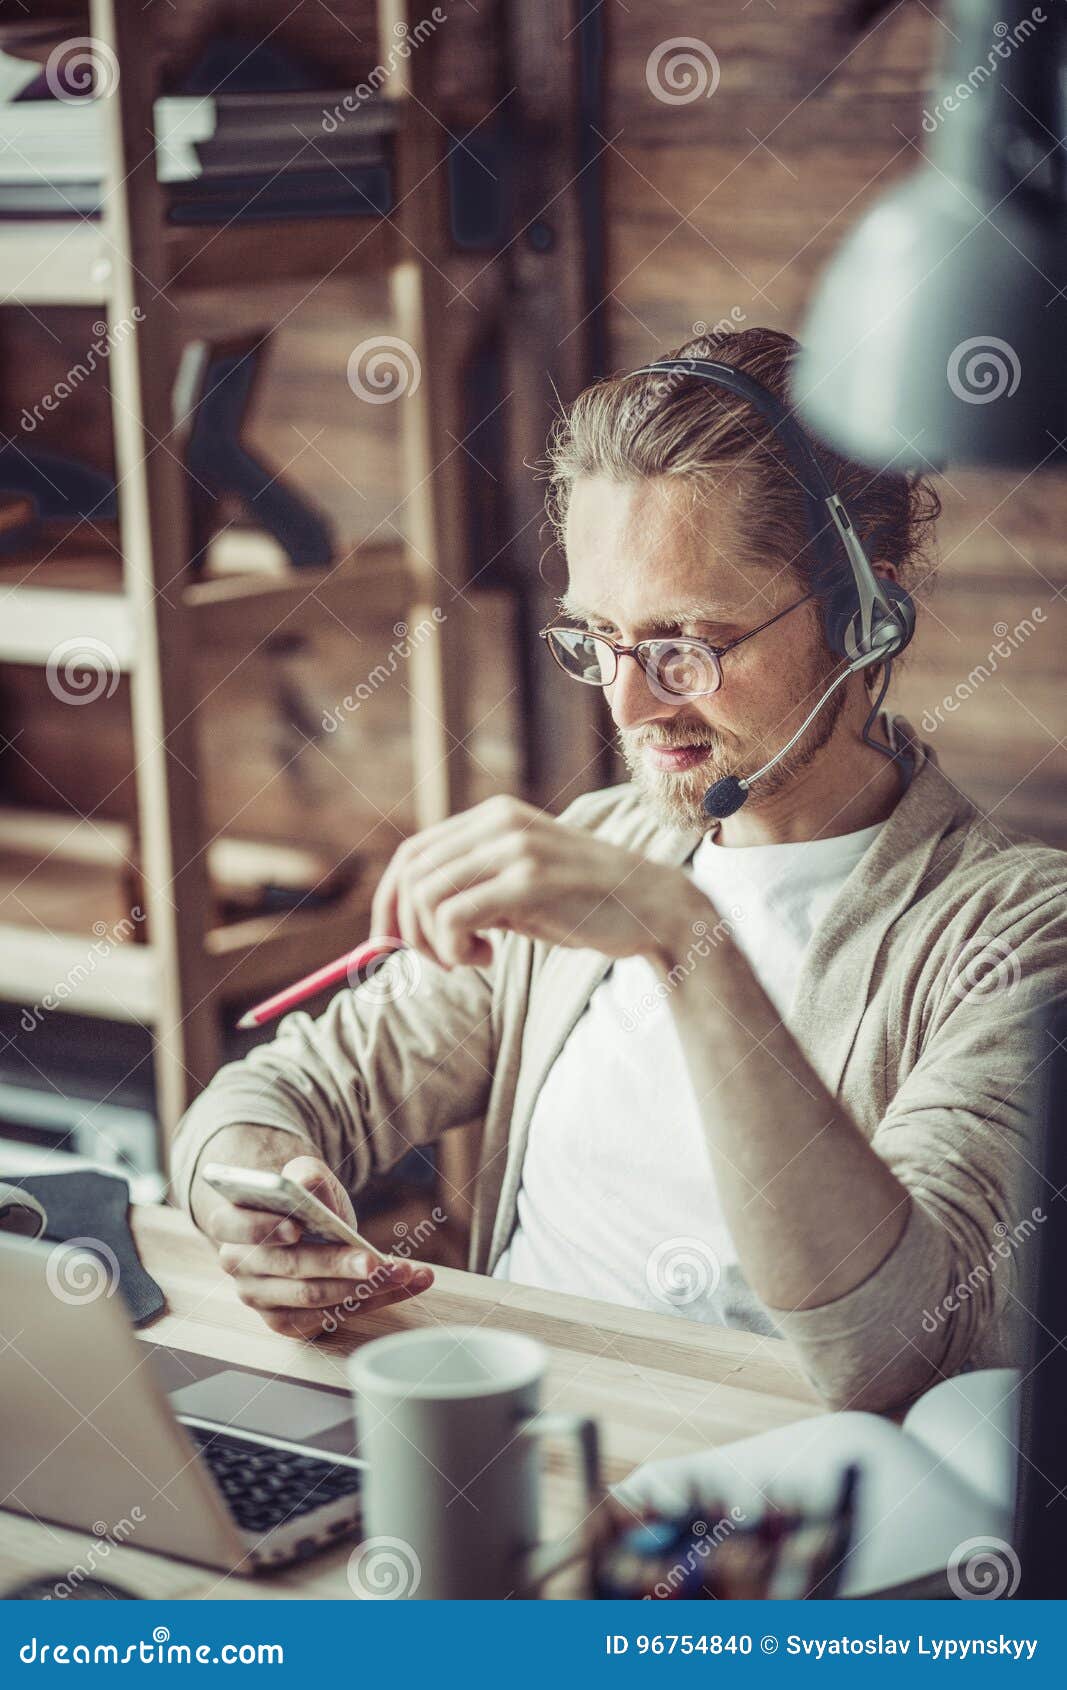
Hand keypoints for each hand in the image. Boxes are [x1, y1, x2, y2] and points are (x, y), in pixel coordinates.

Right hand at [201, 1155, 433, 1338]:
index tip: (298, 1227)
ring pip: (317, 1297)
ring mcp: (261, 1299)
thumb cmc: (303, 1203)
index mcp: (229, 1223)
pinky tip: (405, 1284)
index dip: (263, 1227)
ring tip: (407, 1271)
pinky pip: (333, 1315)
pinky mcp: (287, 1322)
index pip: (232, 1225)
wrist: (308, 1232)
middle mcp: (239, 1265)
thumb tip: (308, 1190)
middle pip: (292, 1267)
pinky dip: (374, 1300)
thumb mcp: (306, 1177)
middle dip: (340, 1265)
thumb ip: (305, 1177)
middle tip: (377, 1261)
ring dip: (368, 1286)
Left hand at [370, 794, 698, 969]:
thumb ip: (473, 886)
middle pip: (412, 875)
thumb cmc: (583, 905)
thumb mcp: (520, 884)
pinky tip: (490, 957)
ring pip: (428, 897)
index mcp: (493, 817)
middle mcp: (498, 824)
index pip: (412, 853)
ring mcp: (515, 849)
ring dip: (436, 943)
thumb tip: (404, 920)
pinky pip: (455, 916)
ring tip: (473, 958)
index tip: (388, 944)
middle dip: (408, 930)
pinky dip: (457, 948)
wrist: (651, 908)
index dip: (389, 901)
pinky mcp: (529, 881)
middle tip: (440, 962)